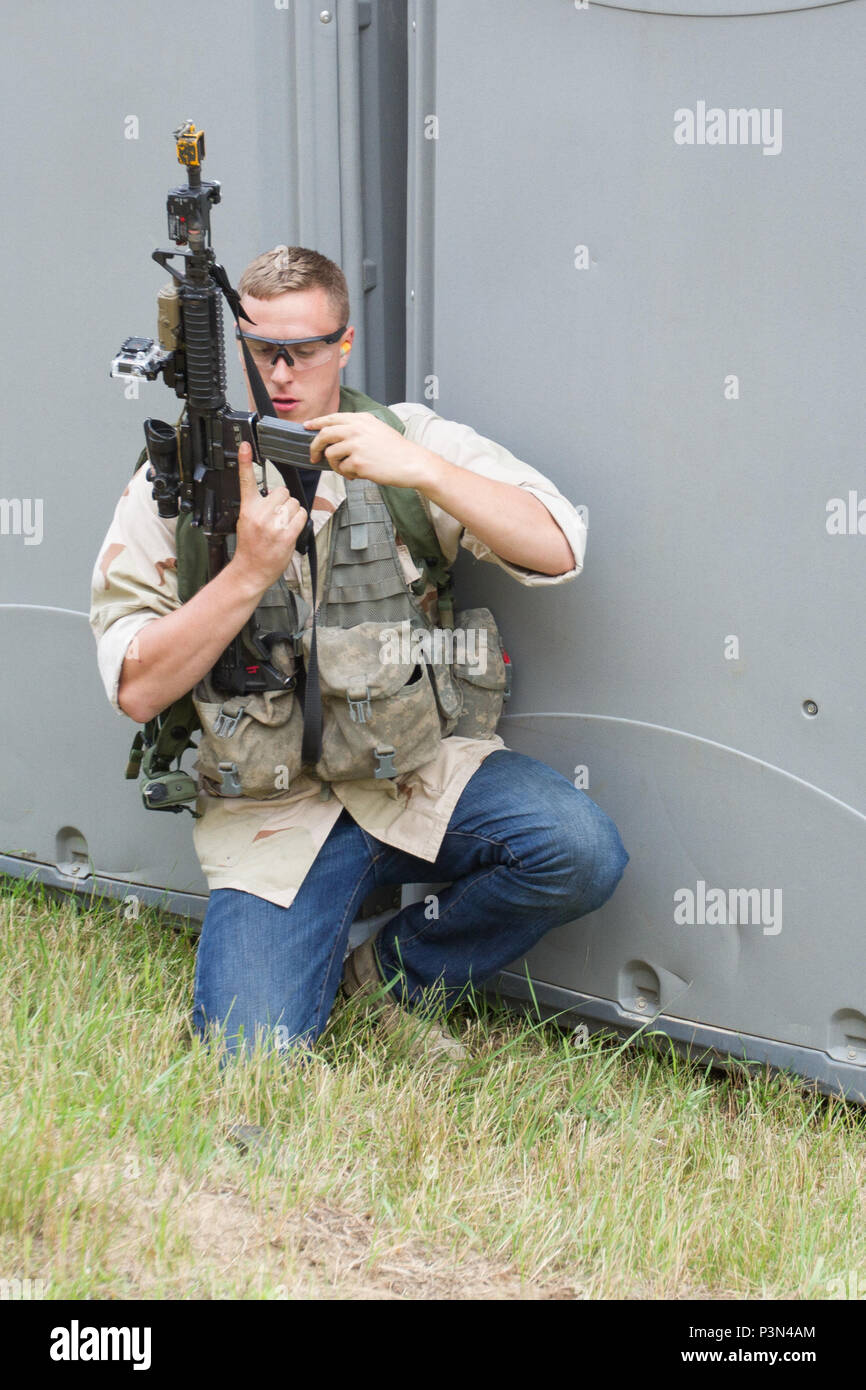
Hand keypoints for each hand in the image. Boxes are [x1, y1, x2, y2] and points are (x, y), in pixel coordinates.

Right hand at [230, 442, 306, 591]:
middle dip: (284, 502)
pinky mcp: (286, 534)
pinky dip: (300, 521)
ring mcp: (273, 524)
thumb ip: (258, 506)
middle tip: (277, 518)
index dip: (245, 461)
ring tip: (282, 527)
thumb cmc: (250, 547)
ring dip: (293, 513)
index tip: (245, 445)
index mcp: (248, 508)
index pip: (246, 481)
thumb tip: (276, 495)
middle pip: (283, 492)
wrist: (250, 570)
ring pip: (294, 503)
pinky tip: (290, 531)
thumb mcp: (246, 522)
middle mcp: (260, 514)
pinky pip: (301, 516)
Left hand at [304, 412, 440, 490]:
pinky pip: (342, 469)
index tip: (307, 426)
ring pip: (330, 455)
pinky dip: (348, 474)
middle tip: (313, 457)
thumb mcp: (376, 429)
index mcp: (361, 419)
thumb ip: (356, 428)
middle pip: (324, 435)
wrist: (411, 463)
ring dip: (335, 465)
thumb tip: (333, 438)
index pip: (332, 418)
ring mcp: (356, 445)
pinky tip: (361, 474)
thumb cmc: (395, 450)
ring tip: (348, 470)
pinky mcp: (357, 461)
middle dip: (314, 447)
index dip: (317, 423)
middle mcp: (356, 429)